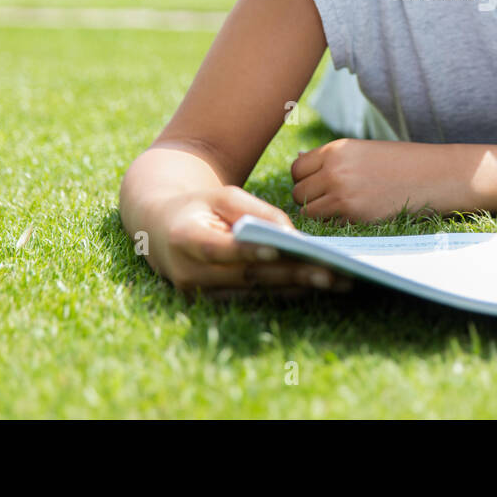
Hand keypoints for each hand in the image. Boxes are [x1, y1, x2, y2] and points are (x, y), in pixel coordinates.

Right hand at [143, 184, 352, 297]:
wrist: (162, 228)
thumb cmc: (198, 205)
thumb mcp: (222, 196)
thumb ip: (254, 210)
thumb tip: (290, 231)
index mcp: (185, 240)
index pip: (219, 249)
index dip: (248, 251)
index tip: (280, 249)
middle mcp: (189, 273)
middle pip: (247, 276)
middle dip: (291, 274)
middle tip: (330, 272)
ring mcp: (200, 293)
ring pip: (255, 291)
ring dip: (296, 288)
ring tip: (335, 281)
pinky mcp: (214, 301)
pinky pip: (254, 296)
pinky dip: (285, 290)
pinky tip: (315, 285)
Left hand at [290, 138, 463, 223]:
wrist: (435, 175)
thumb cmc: (400, 163)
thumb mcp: (363, 152)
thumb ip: (332, 160)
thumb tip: (298, 164)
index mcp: (336, 150)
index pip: (297, 169)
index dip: (305, 179)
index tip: (320, 185)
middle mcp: (335, 170)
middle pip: (298, 192)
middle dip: (310, 199)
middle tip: (332, 201)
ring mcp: (343, 194)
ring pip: (308, 211)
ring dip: (320, 214)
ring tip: (342, 210)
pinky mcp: (355, 216)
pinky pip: (328, 226)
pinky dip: (336, 226)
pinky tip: (357, 217)